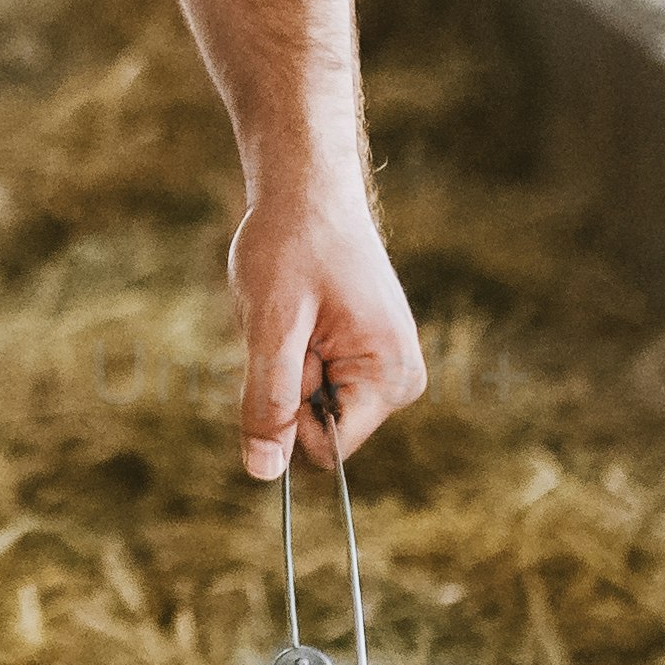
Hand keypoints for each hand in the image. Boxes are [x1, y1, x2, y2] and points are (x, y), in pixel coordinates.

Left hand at [232, 170, 423, 475]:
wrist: (309, 189)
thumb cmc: (292, 245)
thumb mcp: (271, 327)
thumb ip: (270, 401)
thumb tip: (264, 475)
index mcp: (390, 378)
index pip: (327, 448)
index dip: (290, 413)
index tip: (291, 352)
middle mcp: (400, 379)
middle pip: (321, 426)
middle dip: (291, 382)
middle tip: (292, 322)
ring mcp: (385, 366)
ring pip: (313, 401)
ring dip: (289, 363)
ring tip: (298, 309)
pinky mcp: (367, 353)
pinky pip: (315, 377)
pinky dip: (295, 348)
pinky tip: (303, 306)